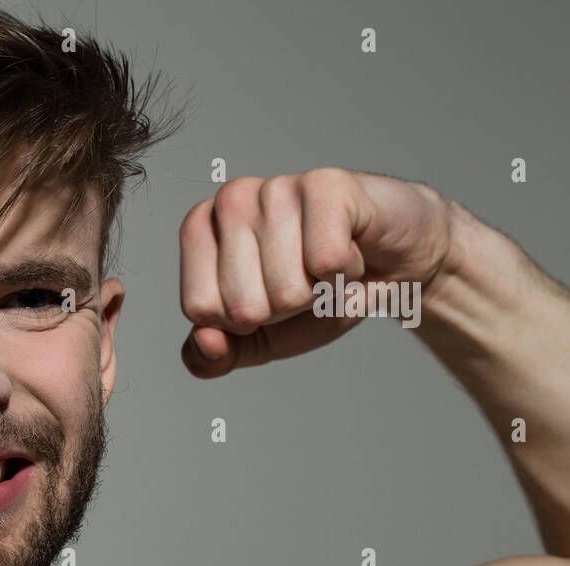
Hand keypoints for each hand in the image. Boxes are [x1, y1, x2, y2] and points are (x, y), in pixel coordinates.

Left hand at [178, 168, 453, 377]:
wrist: (392, 265)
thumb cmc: (317, 294)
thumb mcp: (256, 340)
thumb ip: (213, 356)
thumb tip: (206, 343)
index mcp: (199, 229)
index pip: (200, 309)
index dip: (242, 323)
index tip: (265, 297)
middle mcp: (230, 200)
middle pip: (242, 305)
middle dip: (283, 311)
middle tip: (304, 281)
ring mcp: (276, 186)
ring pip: (287, 289)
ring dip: (320, 293)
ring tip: (327, 266)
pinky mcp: (326, 184)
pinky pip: (327, 263)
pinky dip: (347, 275)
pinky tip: (352, 251)